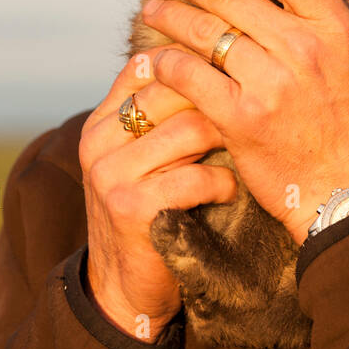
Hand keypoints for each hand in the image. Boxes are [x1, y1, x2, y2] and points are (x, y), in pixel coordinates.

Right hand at [79, 49, 236, 341]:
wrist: (125, 289)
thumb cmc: (151, 212)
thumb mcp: (143, 159)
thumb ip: (159, 117)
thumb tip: (208, 59)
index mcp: (101, 122)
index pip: (147, 68)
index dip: (193, 62)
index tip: (232, 71)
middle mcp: (98, 141)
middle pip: (172, 91)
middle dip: (219, 99)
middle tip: (250, 113)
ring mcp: (110, 174)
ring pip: (188, 130)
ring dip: (227, 140)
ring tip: (241, 153)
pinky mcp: (131, 208)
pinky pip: (195, 177)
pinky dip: (223, 182)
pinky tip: (229, 191)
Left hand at [142, 0, 348, 244]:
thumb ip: (340, 17)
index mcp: (334, 26)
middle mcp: (302, 47)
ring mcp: (270, 82)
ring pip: (205, 32)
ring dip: (169, 15)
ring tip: (150, 8)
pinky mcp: (241, 118)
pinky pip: (190, 77)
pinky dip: (166, 65)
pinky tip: (153, 61)